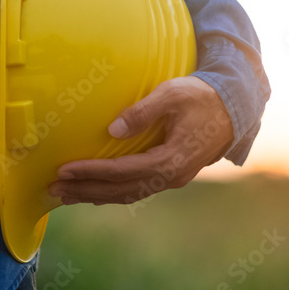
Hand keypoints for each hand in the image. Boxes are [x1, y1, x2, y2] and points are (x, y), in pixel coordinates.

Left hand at [48, 75, 233, 205]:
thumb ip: (143, 111)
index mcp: (171, 159)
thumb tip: (113, 129)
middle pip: (121, 190)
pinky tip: (94, 192)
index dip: (92, 172)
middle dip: (86, 190)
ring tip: (66, 194)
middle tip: (54, 189)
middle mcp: (171, 176)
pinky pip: (137, 188)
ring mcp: (172, 178)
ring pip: (128, 193)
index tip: (65, 169)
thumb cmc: (202, 96)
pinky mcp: (170, 174)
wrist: (234, 108)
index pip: (123, 171)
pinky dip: (112, 192)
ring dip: (95, 195)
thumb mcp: (172, 95)